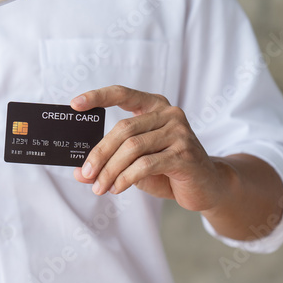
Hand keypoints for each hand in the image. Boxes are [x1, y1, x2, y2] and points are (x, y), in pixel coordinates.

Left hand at [71, 85, 228, 211]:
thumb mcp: (135, 163)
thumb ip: (109, 163)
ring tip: (99, 187)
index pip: (123, 94)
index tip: (75, 104)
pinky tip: (117, 188)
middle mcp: (169, 115)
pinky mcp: (185, 155)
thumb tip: (80, 173)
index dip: (98, 97)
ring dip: (110, 171)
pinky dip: (126, 178)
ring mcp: (180, 133)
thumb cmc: (168, 170)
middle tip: (86, 173)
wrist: (208, 186)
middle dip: (100, 154)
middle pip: (123, 129)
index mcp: (155, 107)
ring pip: (132, 148)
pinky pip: (146, 164)